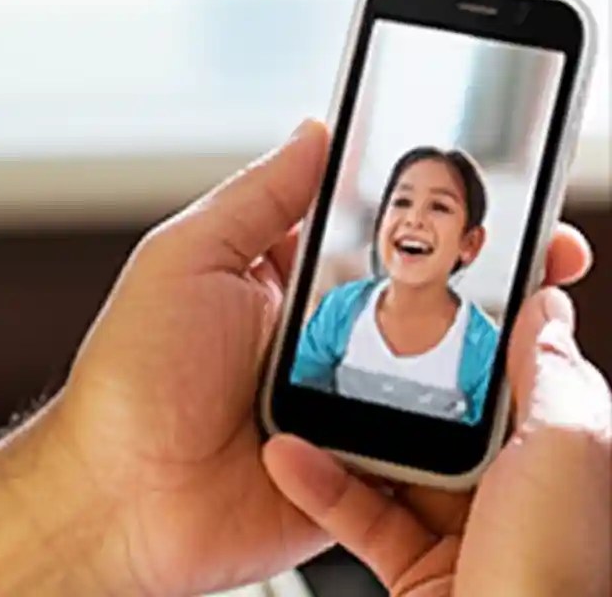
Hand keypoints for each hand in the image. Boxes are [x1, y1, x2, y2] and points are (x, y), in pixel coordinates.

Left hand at [0, 119, 599, 596]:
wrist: (122, 499)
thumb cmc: (131, 382)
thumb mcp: (184, 261)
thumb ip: (255, 199)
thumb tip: (315, 131)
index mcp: (274, 281)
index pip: (359, 230)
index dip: (417, 208)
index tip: (472, 185)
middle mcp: (311, 337)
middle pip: (410, 291)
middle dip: (466, 268)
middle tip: (520, 245)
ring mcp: (338, 400)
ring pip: (429, 360)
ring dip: (469, 338)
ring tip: (514, 308)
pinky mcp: (358, 463)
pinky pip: (424, 437)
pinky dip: (454, 416)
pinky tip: (481, 388)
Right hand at [263, 284, 610, 594]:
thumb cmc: (555, 573)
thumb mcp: (570, 447)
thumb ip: (551, 373)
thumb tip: (546, 307)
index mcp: (559, 451)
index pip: (510, 371)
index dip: (471, 330)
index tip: (426, 291)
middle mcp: (514, 488)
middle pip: (438, 411)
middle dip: (385, 379)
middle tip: (340, 337)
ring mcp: (461, 527)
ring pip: (389, 460)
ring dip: (338, 430)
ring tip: (294, 395)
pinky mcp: (414, 562)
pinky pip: (358, 512)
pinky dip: (319, 486)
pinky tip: (288, 459)